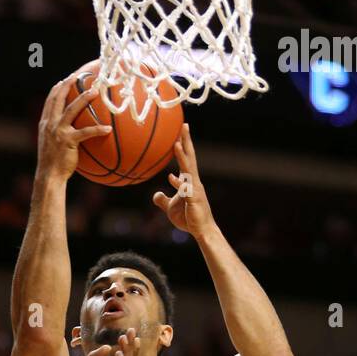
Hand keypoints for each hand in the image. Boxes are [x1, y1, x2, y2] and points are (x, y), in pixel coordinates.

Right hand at [37, 69, 111, 182]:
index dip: (57, 89)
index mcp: (45, 124)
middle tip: (78, 75)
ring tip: (94, 91)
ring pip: (71, 110)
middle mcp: (50, 124)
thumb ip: (57, 133)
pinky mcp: (68, 141)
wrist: (49, 176)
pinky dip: (97, 130)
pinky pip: (85, 133)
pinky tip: (108, 128)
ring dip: (83, 98)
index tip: (64, 80)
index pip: (50, 101)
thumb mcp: (50, 144)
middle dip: (68, 85)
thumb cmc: (52, 163)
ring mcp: (58, 132)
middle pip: (59, 99)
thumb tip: (69, 130)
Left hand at [152, 124, 215, 240]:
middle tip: (184, 125)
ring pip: (188, 168)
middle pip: (190, 157)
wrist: (201, 230)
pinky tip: (171, 176)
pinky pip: (185, 187)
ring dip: (182, 155)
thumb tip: (155, 194)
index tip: (180, 131)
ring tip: (176, 142)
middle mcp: (193, 181)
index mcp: (189, 181)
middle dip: (186, 141)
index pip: (186, 159)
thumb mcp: (171, 208)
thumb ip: (163, 200)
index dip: (184, 145)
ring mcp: (194, 189)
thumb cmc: (189, 218)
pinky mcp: (193, 198)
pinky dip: (178, 182)